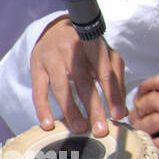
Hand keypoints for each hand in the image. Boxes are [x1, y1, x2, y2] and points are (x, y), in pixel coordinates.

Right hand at [29, 16, 127, 136]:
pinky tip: (48, 124)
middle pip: (84, 83)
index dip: (113, 95)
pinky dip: (42, 108)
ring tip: (80, 128)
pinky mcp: (36, 66)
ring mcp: (52, 58)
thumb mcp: (107, 56)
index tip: (118, 115)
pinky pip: (38, 90)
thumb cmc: (88, 48)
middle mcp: (73, 51)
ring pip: (61, 88)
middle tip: (100, 130)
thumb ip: (116, 80)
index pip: (106, 73)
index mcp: (95, 47)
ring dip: (71, 110)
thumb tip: (122, 110)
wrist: (56, 28)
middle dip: (94, 108)